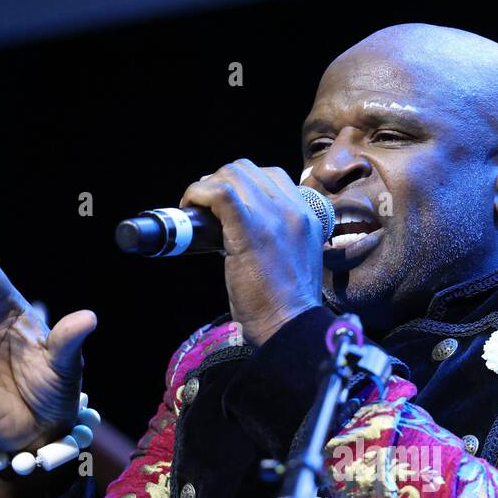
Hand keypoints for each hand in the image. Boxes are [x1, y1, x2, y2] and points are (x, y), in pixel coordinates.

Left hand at [178, 160, 324, 345]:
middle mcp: (293, 211)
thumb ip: (282, 241)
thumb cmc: (288, 308)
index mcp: (308, 218)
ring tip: (195, 208)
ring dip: (206, 186)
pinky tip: (190, 207)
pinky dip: (198, 193)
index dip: (244, 183)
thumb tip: (248, 234)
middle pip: (248, 170)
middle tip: (206, 204)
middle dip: (220, 180)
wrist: (291, 327)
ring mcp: (273, 217)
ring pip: (232, 174)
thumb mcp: (297, 262)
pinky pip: (219, 192)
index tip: (227, 202)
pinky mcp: (249, 228)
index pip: (273, 177)